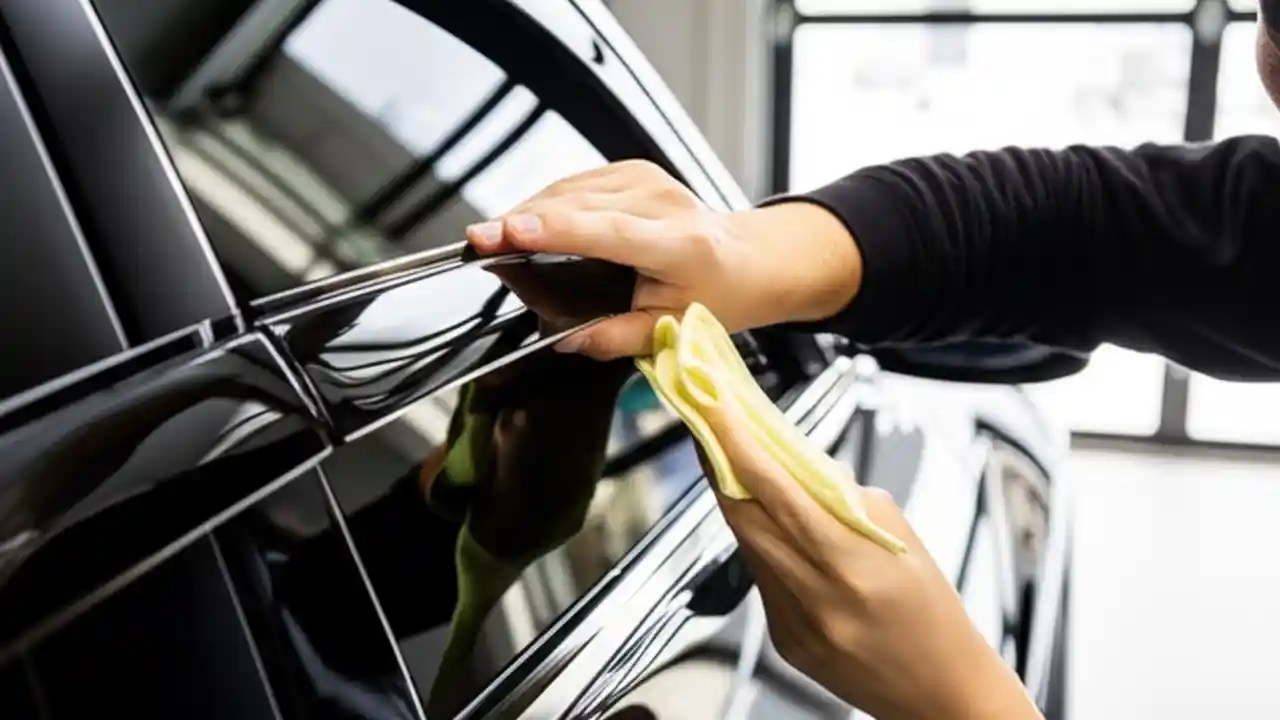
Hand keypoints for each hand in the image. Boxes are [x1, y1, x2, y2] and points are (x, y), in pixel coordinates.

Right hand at [464, 160, 861, 359]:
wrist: (752, 259)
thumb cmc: (719, 296)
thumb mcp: (672, 330)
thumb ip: (616, 337)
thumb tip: (565, 340)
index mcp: (678, 243)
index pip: (604, 230)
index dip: (552, 230)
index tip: (507, 233)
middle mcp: (663, 201)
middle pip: (576, 204)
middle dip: (522, 221)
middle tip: (479, 242)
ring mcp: (647, 179)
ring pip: (570, 188)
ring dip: (528, 210)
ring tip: (495, 236)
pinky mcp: (633, 170)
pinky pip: (576, 183)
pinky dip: (548, 203)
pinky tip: (529, 224)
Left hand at [699, 400, 1043, 719]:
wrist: (941, 691)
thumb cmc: (933, 613)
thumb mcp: (903, 541)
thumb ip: (847, 499)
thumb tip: (799, 464)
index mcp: (852, 563)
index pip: (778, 492)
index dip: (739, 446)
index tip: (717, 411)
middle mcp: (816, 596)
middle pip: (745, 519)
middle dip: (721, 468)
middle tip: (711, 428)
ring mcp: (794, 623)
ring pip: (749, 546)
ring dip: (738, 504)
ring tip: (736, 468)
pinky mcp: (783, 640)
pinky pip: (761, 579)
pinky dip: (761, 547)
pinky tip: (768, 529)